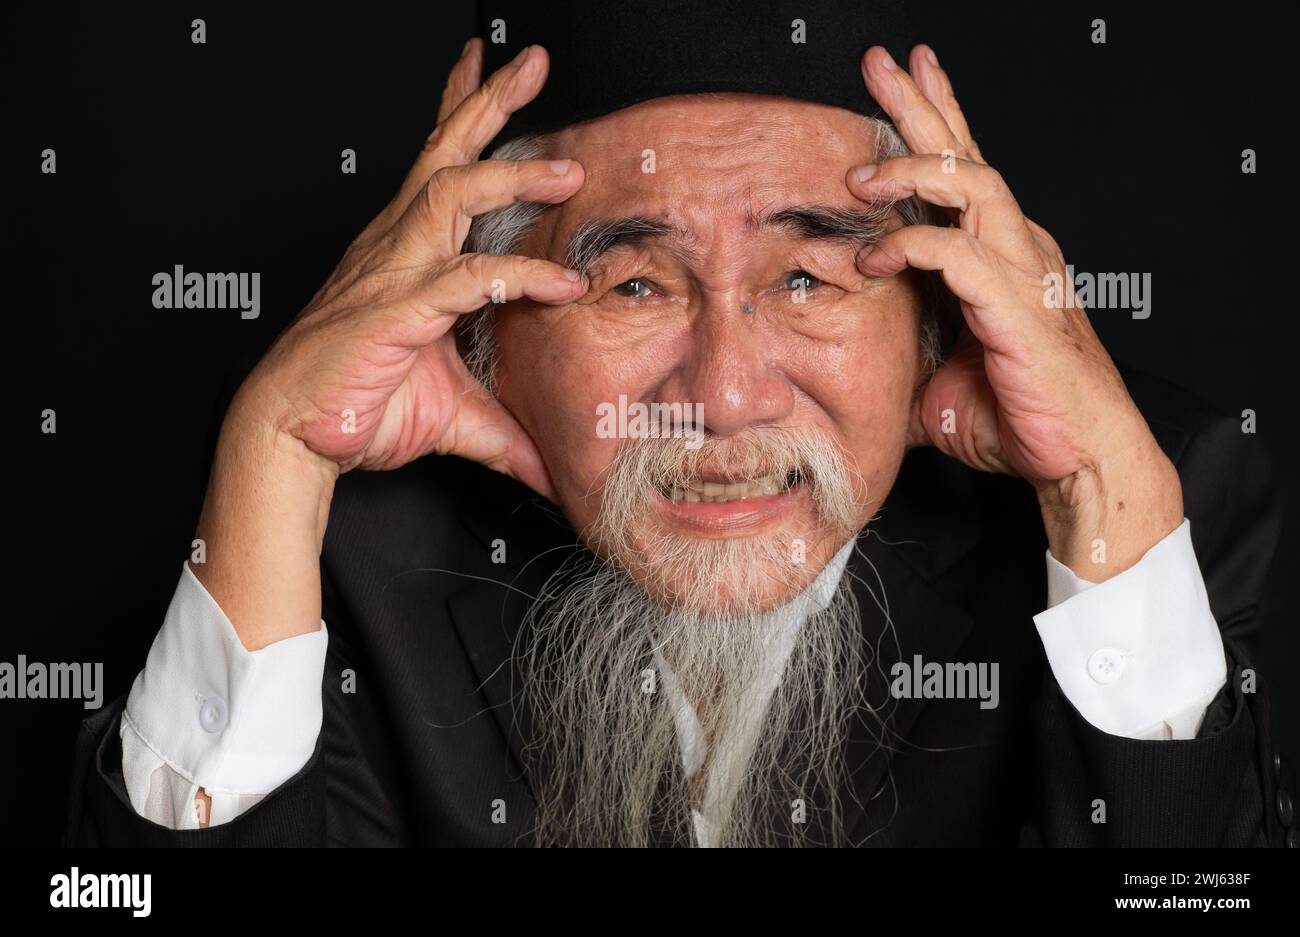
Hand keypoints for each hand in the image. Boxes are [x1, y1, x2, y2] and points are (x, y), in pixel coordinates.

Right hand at [237, 40, 587, 500]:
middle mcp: (398, 248)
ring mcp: (394, 274)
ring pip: (452, 193)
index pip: (439, 166)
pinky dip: (518, 276)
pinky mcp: (396, 311)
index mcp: (406, 253)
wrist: (295, 438)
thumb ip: (508, 431)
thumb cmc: (359, 408)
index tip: (490, 74)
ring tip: (567, 170)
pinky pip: (464, 278)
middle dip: (488, 100)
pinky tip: (562, 284)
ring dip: (513, 173)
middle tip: (533, 60)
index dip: (463, 112)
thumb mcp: (454, 414)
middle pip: (445, 154)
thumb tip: (551, 466)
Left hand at [845, 45, 1181, 580]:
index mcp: (1000, 255)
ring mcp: (1022, 272)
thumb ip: (898, 345)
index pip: (964, 172)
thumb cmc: (1015, 416)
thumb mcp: (934, 373)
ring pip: (971, 188)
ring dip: (912, 170)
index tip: (902, 79)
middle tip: (880, 61)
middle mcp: (1016, 248)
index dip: (936, 120)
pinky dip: (914, 245)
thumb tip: (843, 348)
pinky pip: (960, 255)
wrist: (1074, 460)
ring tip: (859, 173)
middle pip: (968, 157)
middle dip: (922, 106)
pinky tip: (877, 254)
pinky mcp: (1018, 307)